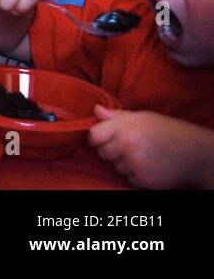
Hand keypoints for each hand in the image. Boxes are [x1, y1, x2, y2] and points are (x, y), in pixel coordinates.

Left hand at [89, 107, 213, 188]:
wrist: (195, 154)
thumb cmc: (168, 132)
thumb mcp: (143, 117)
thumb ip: (117, 116)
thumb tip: (96, 110)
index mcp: (125, 127)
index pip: (94, 136)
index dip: (97, 138)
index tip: (103, 138)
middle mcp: (128, 146)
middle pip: (103, 153)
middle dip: (112, 151)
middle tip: (130, 146)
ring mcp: (135, 165)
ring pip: (116, 167)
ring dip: (125, 163)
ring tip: (144, 155)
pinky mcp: (143, 180)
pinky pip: (128, 178)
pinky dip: (136, 175)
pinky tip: (150, 166)